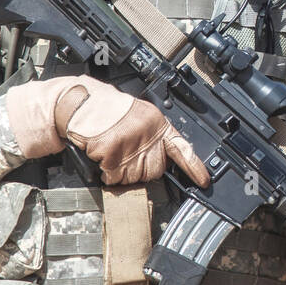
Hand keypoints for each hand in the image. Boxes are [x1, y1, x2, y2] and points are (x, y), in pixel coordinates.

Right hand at [6, 75, 210, 185]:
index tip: (204, 182)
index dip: (194, 167)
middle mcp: (147, 133)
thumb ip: (153, 136)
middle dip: (139, 170)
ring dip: (120, 172)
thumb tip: (162, 162)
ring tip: (111, 151)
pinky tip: (101, 155)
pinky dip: (105, 172)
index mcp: (157, 124)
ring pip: (132, 178)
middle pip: (153, 172)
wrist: (81, 102)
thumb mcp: (139, 117)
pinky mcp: (111, 151)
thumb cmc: (108, 112)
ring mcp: (130, 143)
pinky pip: (112, 176)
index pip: (182, 148)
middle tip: (125, 154)